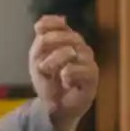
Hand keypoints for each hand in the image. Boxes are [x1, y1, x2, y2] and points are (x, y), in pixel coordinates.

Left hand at [28, 15, 98, 130]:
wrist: (55, 107)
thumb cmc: (48, 82)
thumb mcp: (37, 61)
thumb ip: (40, 43)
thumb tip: (44, 24)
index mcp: (66, 41)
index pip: (60, 24)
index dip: (50, 23)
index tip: (38, 30)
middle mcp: (80, 48)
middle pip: (66, 36)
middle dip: (49, 46)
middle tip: (42, 65)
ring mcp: (88, 61)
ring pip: (71, 50)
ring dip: (54, 61)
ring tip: (50, 73)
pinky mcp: (92, 76)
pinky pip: (79, 69)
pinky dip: (68, 75)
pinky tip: (65, 81)